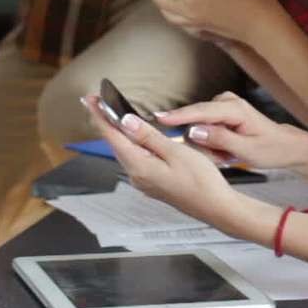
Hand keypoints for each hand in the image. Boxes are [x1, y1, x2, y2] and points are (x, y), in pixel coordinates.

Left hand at [81, 95, 247, 230]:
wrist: (217, 207)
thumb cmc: (201, 181)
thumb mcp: (176, 152)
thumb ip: (148, 136)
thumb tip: (125, 122)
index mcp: (140, 167)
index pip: (112, 136)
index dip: (100, 116)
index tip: (90, 99)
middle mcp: (137, 175)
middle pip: (116, 143)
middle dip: (106, 121)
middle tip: (98, 101)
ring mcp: (144, 181)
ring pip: (125, 151)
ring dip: (118, 132)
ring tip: (112, 114)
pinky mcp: (153, 182)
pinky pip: (136, 158)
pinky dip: (131, 143)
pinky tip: (134, 135)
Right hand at [155, 91, 307, 170]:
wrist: (284, 145)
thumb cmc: (270, 148)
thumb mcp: (247, 150)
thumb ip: (220, 139)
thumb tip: (194, 130)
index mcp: (235, 109)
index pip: (201, 111)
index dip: (179, 116)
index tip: (160, 118)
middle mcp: (228, 102)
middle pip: (198, 118)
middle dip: (201, 142)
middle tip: (220, 157)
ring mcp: (224, 105)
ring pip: (200, 125)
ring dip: (208, 145)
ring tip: (226, 157)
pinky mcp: (221, 112)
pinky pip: (205, 127)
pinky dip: (211, 142)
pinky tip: (224, 152)